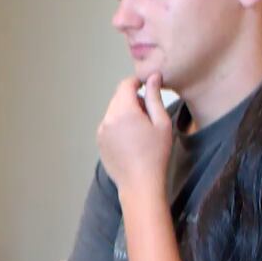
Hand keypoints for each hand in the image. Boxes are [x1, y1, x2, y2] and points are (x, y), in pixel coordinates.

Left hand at [96, 73, 174, 192]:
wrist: (140, 184)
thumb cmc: (156, 154)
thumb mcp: (161, 123)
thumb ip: (155, 97)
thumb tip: (153, 76)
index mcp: (124, 111)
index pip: (125, 85)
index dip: (137, 82)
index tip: (148, 87)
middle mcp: (108, 119)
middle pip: (118, 97)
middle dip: (132, 98)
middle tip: (149, 113)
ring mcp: (101, 131)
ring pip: (113, 111)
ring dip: (125, 112)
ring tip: (141, 129)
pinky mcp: (99, 142)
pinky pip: (109, 124)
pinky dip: (118, 124)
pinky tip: (131, 140)